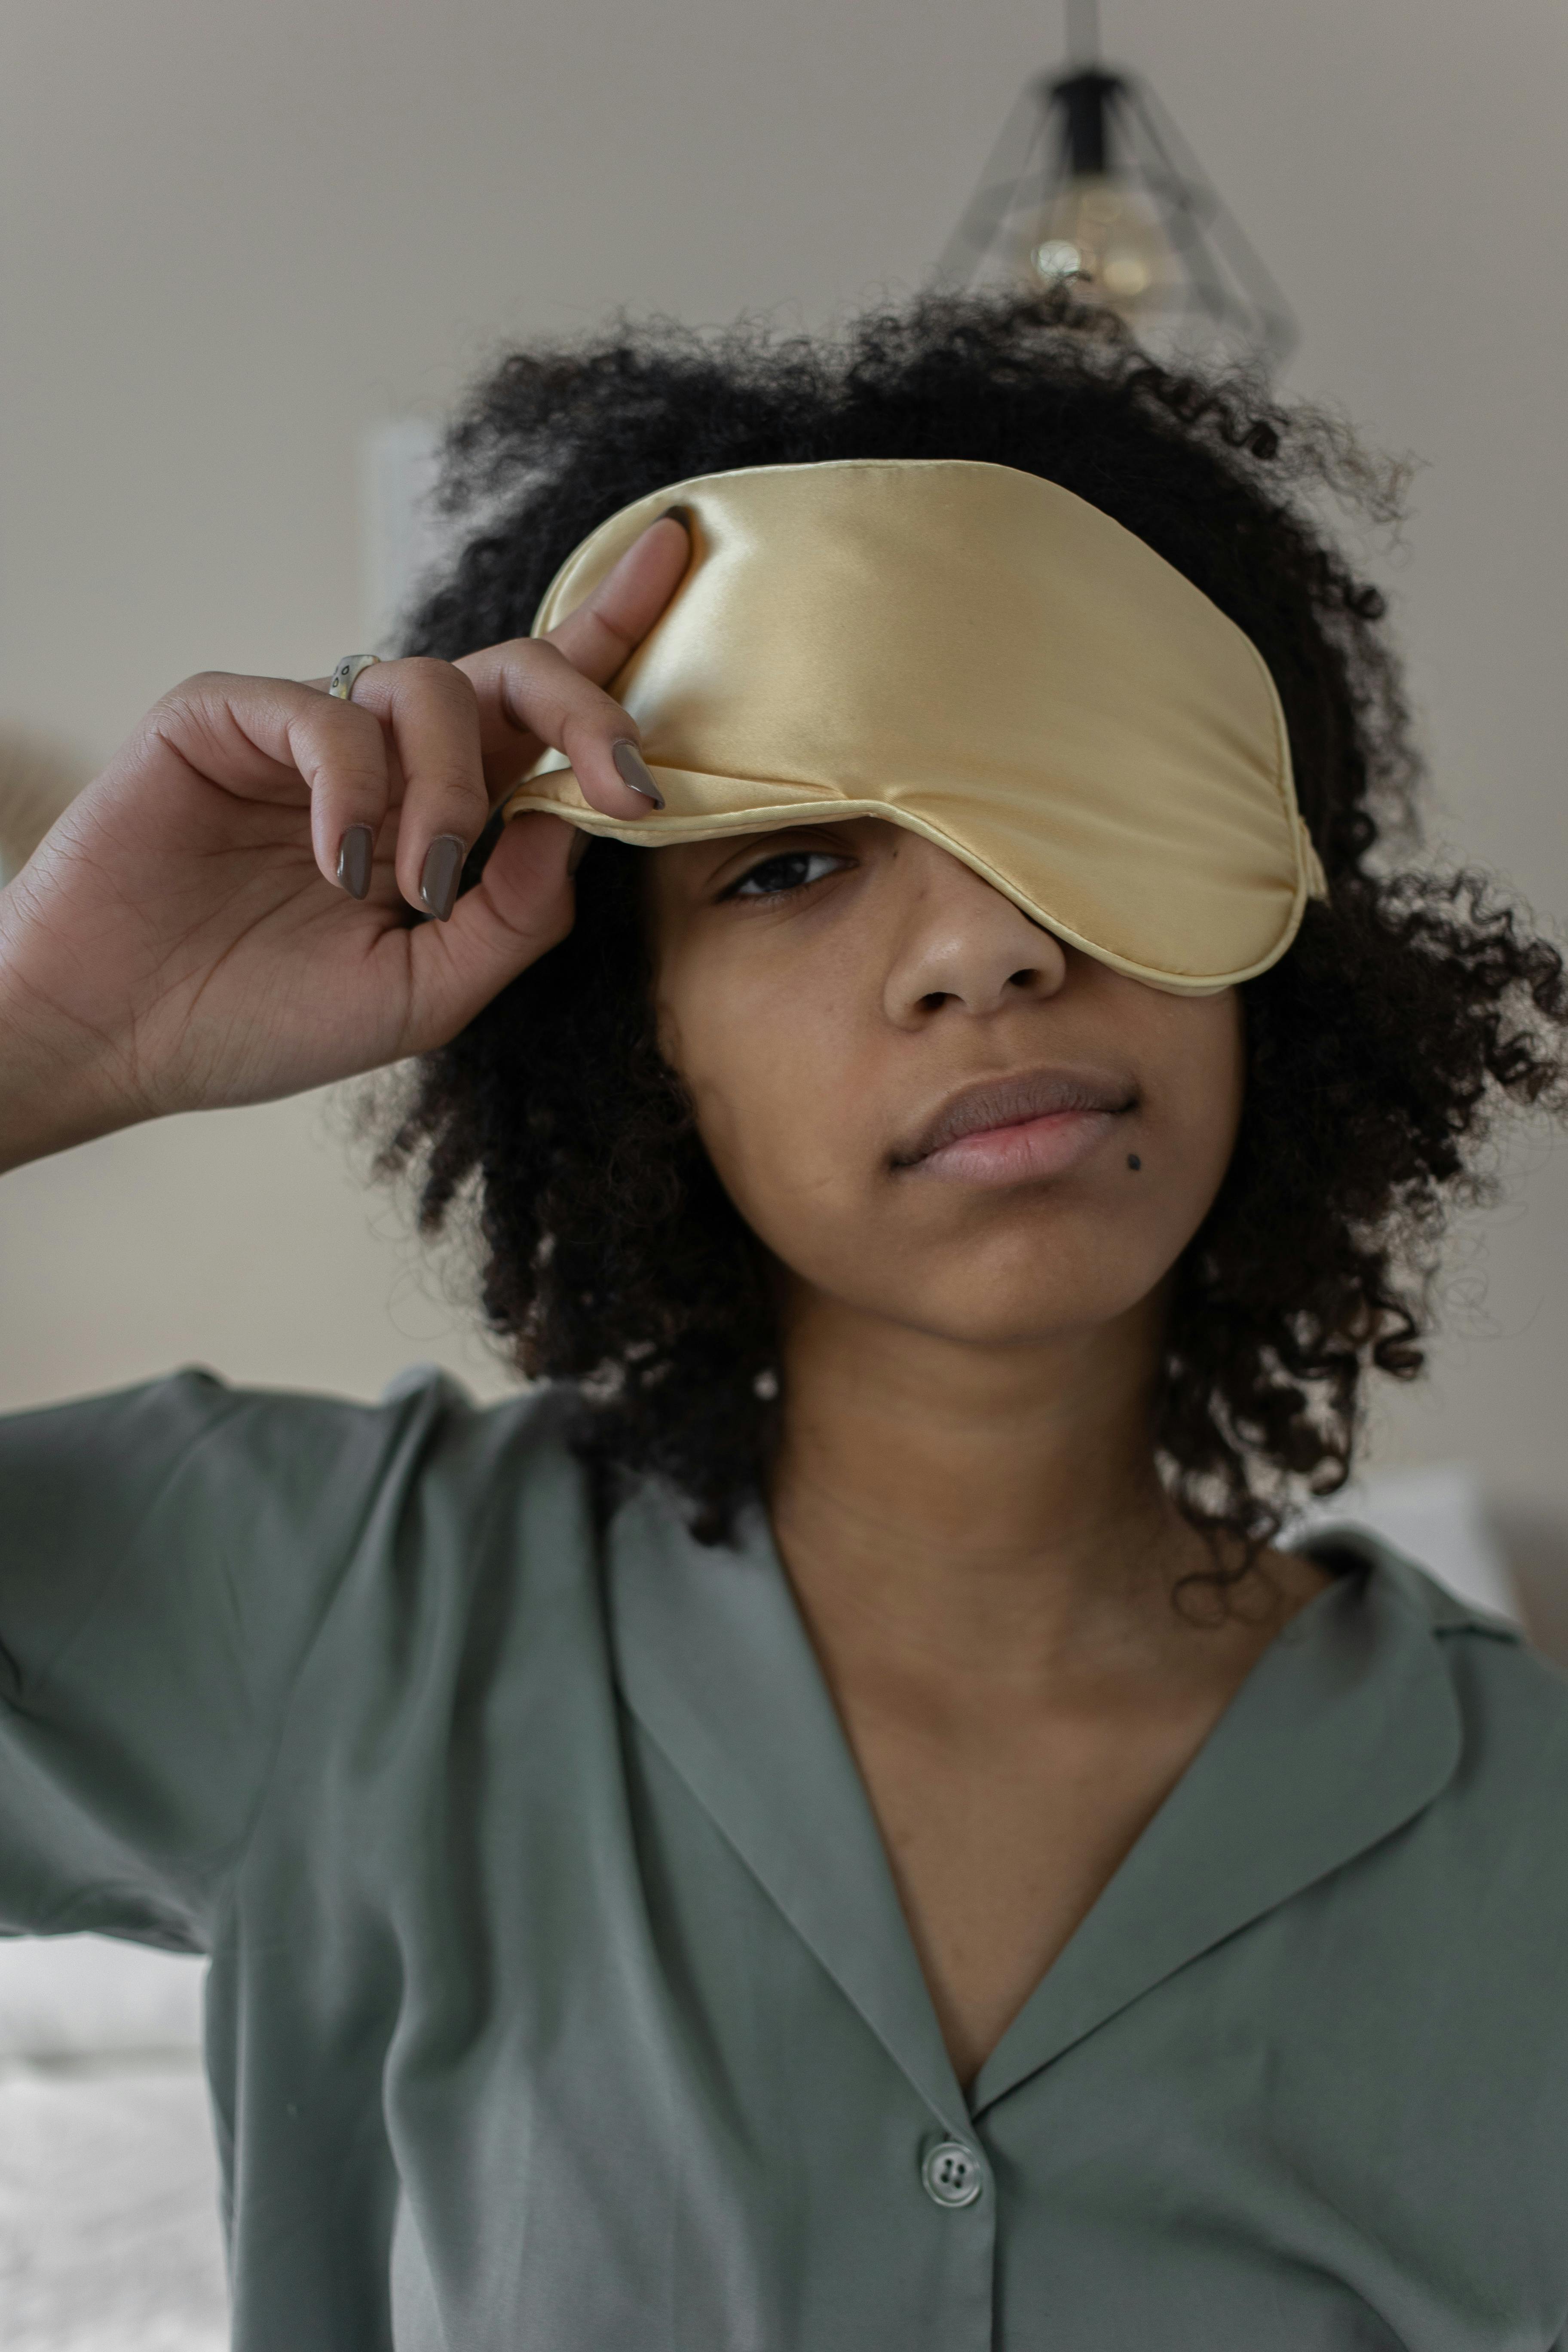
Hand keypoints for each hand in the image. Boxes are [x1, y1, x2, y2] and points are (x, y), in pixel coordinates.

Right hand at [0, 515, 688, 1171]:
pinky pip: (326, 713)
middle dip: (584, 710)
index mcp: (444, 815)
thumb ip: (512, 920)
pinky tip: (336, 866)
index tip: (676, 560)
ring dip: (448, 794)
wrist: (119, 1036)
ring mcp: (309, 732)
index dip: (610, 634)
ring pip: (427, 688)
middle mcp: (389, 759)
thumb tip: (574, 826)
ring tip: (408, 887)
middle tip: (618, 783)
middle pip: (512, 674)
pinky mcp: (229, 715)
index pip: (543, 716)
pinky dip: (352, 790)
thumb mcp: (424, 997)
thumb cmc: (259, 1019)